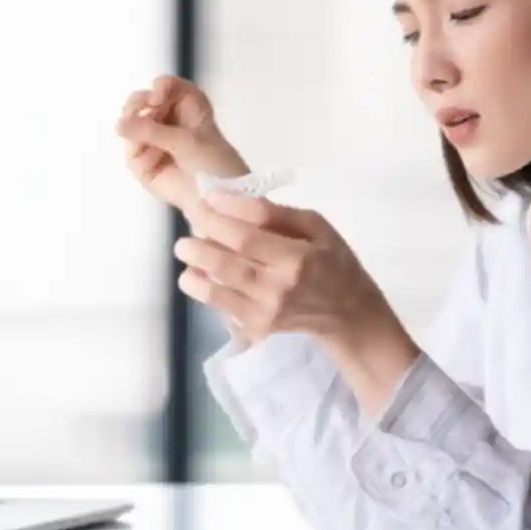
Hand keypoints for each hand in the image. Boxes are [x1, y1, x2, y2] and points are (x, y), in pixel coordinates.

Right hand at [115, 75, 249, 211]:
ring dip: (136, 132)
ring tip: (149, 145)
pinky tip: (153, 162)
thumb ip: (152, 131)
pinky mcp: (144, 160)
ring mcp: (153, 138)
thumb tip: (119, 125)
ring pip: (130, 124)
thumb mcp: (186, 141)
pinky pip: (132, 151)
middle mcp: (167, 117)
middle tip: (139, 114)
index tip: (157, 98)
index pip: (166, 85)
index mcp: (186, 104)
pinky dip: (139, 155)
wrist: (216, 197)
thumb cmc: (213, 163)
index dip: (160, 87)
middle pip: (141, 100)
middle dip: (137, 106)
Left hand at [174, 191, 395, 345]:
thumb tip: (227, 199)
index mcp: (296, 258)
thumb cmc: (332, 261)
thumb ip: (274, 213)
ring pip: (217, 292)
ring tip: (186, 255)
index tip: (202, 202)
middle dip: (197, 246)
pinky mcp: (258, 330)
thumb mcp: (316, 226)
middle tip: (183, 235)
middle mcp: (278, 289)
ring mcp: (265, 313)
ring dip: (194, 272)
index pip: (245, 237)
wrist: (347, 313)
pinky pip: (222, 310)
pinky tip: (197, 277)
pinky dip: (205, 292)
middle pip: (226, 265)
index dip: (217, 218)